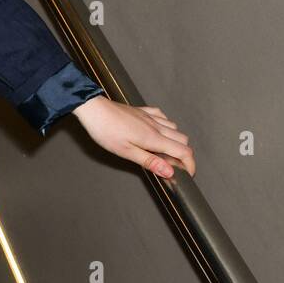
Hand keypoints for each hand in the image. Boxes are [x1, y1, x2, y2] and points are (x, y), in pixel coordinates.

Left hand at [71, 96, 195, 178]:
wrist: (93, 109)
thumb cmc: (105, 130)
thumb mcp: (126, 151)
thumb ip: (149, 162)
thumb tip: (169, 172)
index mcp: (153, 138)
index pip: (184, 152)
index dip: (190, 165)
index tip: (187, 174)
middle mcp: (155, 126)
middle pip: (183, 140)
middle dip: (184, 154)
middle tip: (174, 165)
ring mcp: (149, 117)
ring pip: (174, 128)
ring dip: (175, 140)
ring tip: (163, 150)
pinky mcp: (141, 111)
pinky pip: (161, 116)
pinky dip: (165, 125)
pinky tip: (156, 130)